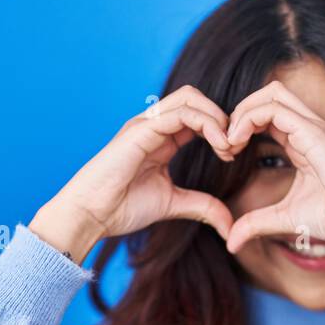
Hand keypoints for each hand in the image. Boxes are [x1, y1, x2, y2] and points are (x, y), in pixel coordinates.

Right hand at [29, 86, 235, 262]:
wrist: (90, 215)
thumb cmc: (121, 208)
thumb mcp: (173, 204)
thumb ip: (202, 207)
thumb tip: (230, 225)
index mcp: (161, 138)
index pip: (197, 115)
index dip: (220, 128)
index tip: (233, 154)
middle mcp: (153, 126)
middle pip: (196, 98)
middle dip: (221, 117)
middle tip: (234, 147)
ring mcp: (146, 125)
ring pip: (191, 98)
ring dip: (217, 119)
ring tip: (228, 146)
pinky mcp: (141, 130)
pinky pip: (182, 113)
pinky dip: (207, 125)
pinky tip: (219, 145)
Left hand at [222, 81, 324, 257]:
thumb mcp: (282, 219)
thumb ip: (255, 224)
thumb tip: (231, 242)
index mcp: (302, 141)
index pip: (268, 114)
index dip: (242, 127)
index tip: (228, 153)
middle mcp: (308, 128)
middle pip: (268, 94)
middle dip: (240, 112)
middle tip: (226, 144)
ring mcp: (313, 127)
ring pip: (270, 94)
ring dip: (242, 113)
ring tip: (230, 142)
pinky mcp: (313, 132)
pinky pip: (274, 109)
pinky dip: (249, 120)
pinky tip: (237, 142)